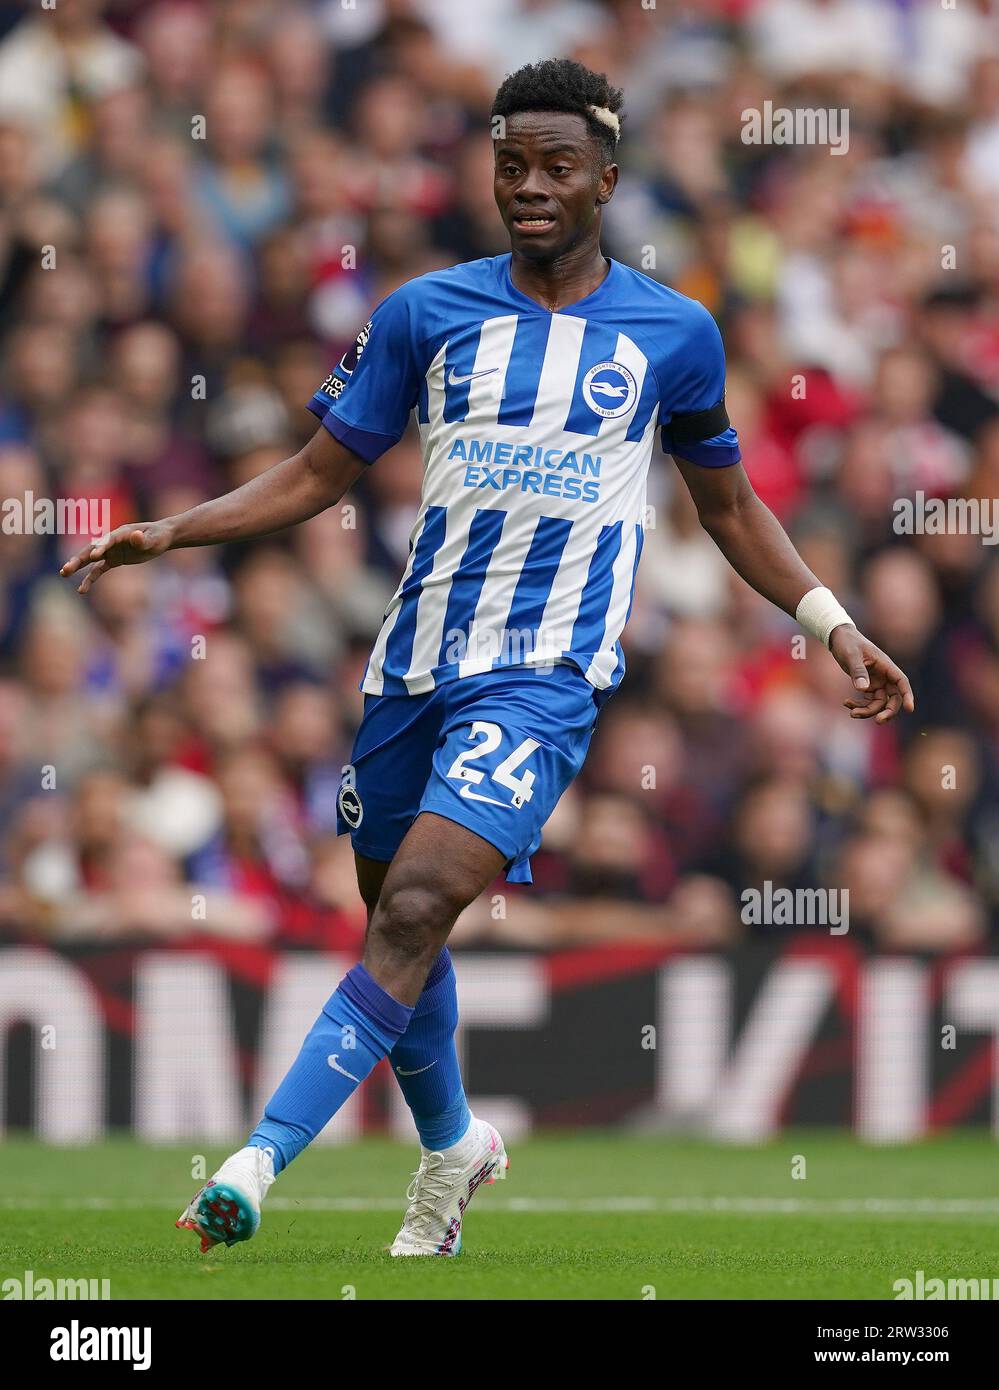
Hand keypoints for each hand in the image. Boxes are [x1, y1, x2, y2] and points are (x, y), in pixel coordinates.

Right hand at [60, 520, 175, 593]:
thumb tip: (136, 536)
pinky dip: (90, 578)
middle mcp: (111, 541)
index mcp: (120, 533)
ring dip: (77, 566)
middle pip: (91, 549)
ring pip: (90, 559)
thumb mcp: (153, 539)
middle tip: (66, 568)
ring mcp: (111, 551)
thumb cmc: (157, 536)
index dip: (101, 547)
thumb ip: (142, 539)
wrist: (159, 538)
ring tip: (63, 574)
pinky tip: (81, 590)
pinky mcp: (114, 560)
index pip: (108, 541)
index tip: (94, 556)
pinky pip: (98, 570)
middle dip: (79, 559)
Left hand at [829, 625, 914, 723]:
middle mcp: (884, 676)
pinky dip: (858, 705)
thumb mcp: (852, 655)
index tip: (910, 709)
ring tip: (851, 711)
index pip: (902, 682)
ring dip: (867, 711)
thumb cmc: (848, 643)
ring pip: (878, 703)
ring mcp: (877, 682)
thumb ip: (858, 671)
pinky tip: (846, 703)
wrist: (839, 638)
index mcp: (886, 666)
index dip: (908, 695)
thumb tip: (863, 689)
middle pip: (893, 698)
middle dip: (887, 711)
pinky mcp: (867, 686)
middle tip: (878, 721)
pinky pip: (867, 701)